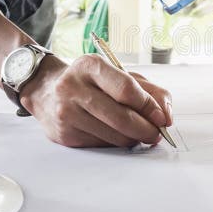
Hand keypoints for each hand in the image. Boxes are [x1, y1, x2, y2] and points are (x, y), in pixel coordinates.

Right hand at [19, 54, 173, 147]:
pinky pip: (101, 145)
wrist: (45, 89)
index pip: (126, 89)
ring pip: (113, 136)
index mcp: (91, 66)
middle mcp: (74, 87)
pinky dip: (115, 143)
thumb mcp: (117, 73)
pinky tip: (115, 134)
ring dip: (132, 138)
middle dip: (146, 129)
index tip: (162, 118)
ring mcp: (66, 112)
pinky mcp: (63, 134)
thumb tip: (166, 114)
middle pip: (121, 117)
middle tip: (156, 134)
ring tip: (138, 133)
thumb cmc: (89, 81)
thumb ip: (148, 90)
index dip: (149, 106)